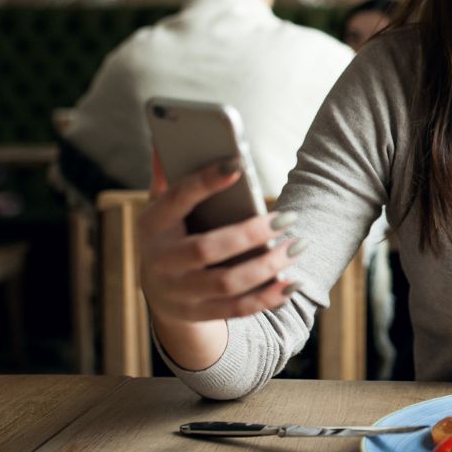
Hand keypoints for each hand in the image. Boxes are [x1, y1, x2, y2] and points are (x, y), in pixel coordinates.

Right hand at [139, 152, 301, 324]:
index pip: (177, 200)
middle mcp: (162, 261)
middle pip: (207, 248)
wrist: (161, 292)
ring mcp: (180, 292)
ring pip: (227, 283)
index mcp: (153, 225)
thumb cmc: (172, 234)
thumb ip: (169, 175)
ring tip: (298, 245)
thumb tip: (165, 138)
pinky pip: (237, 309)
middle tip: (288, 217)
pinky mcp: (200, 314)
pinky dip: (267, 298)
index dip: (205, 182)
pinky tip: (292, 282)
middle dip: (251, 233)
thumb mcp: (163, 206)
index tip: (238, 165)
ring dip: (267, 266)